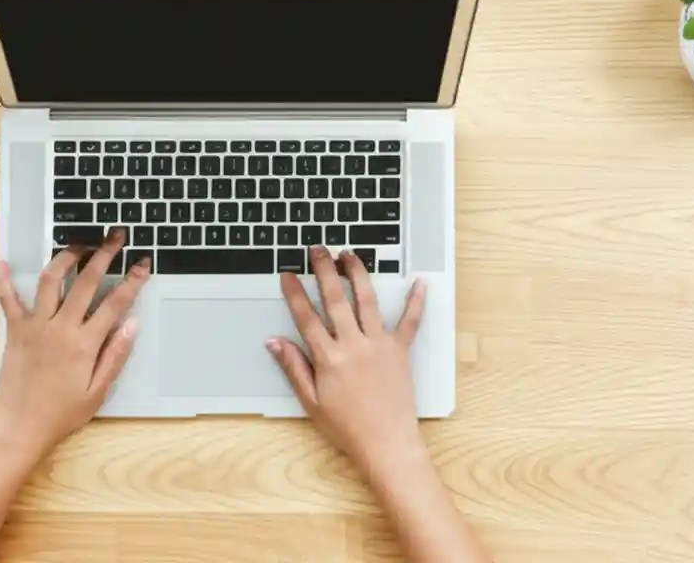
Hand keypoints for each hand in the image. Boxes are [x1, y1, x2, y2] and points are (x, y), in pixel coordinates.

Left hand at [0, 228, 148, 462]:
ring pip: (51, 281)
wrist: (20, 427)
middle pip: (86, 282)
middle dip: (103, 255)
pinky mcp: (16, 331)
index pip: (115, 303)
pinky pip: (8, 301)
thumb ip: (115, 355)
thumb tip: (132, 324)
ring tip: (78, 244)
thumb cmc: (62, 413)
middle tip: (114, 236)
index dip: (132, 280)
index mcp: (85, 344)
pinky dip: (4, 281)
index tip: (143, 263)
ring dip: (65, 258)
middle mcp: (60, 328)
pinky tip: (2, 262)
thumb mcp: (98, 391)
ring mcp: (36, 327)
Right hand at [268, 245, 428, 479]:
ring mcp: (379, 345)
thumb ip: (293, 367)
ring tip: (350, 255)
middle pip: (335, 299)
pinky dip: (416, 301)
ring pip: (367, 300)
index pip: (306, 317)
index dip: (294, 293)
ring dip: (358, 274)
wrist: (387, 444)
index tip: (287, 275)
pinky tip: (419, 283)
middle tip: (318, 250)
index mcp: (328, 358)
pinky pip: (410, 321)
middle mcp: (353, 345)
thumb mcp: (311, 401)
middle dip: (324, 270)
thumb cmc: (348, 428)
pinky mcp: (400, 351)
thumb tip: (274, 342)